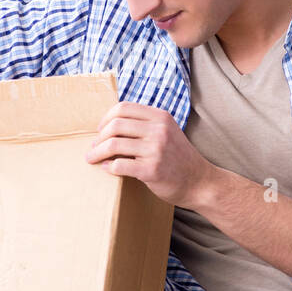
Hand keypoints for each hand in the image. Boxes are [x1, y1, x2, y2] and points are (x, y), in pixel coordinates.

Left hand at [83, 101, 215, 208]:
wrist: (199, 182)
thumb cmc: (178, 158)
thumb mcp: (167, 131)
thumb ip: (146, 124)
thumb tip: (111, 125)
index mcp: (160, 117)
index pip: (123, 108)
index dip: (106, 118)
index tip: (100, 130)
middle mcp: (158, 130)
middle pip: (115, 125)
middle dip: (98, 138)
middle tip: (93, 147)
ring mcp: (156, 150)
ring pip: (113, 145)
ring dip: (97, 153)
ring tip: (92, 159)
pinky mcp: (152, 170)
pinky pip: (120, 165)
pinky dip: (109, 167)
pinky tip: (107, 169)